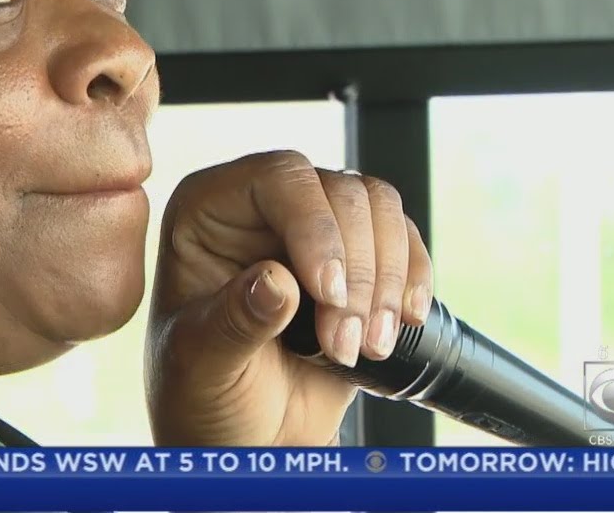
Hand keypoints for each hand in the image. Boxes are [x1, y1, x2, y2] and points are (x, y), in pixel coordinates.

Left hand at [145, 151, 433, 445]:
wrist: (248, 436)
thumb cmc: (205, 395)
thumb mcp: (202, 367)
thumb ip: (232, 323)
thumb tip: (276, 281)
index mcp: (205, 211)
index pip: (277, 178)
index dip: (315, 227)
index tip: (329, 295)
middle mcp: (259, 205)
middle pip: (339, 192)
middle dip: (357, 272)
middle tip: (345, 345)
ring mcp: (310, 225)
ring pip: (378, 208)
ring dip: (386, 280)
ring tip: (367, 347)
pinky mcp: (354, 254)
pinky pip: (402, 237)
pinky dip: (412, 280)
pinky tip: (401, 323)